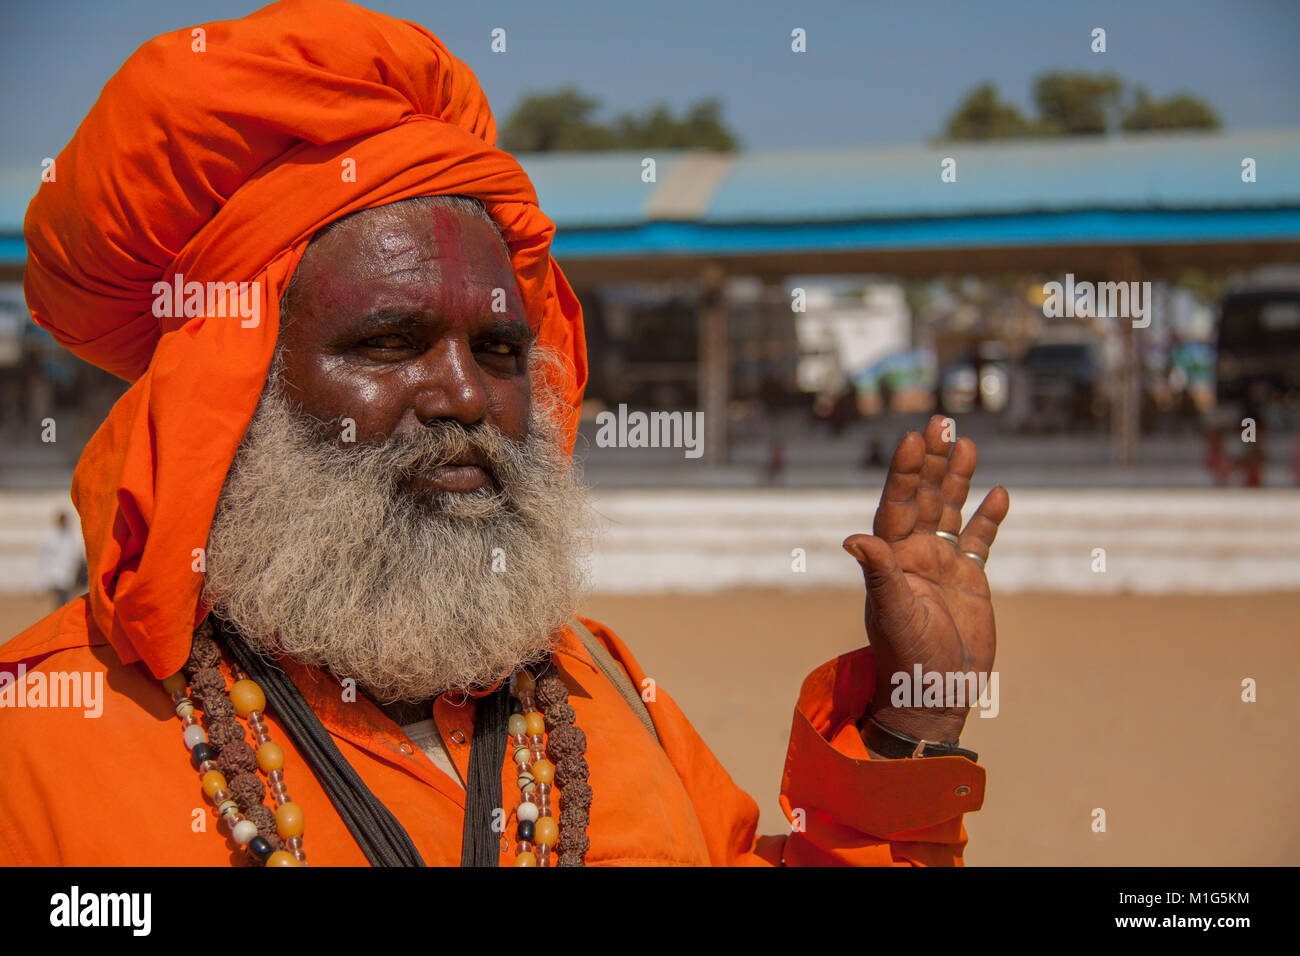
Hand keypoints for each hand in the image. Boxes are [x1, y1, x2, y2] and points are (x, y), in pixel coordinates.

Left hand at [843, 415, 1008, 744]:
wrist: (935, 691)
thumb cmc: (905, 657)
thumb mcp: (892, 614)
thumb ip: (879, 574)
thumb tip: (853, 539)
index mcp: (891, 557)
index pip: (897, 504)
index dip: (904, 472)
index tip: (912, 438)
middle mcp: (914, 553)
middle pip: (924, 496)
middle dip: (932, 460)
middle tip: (942, 421)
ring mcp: (942, 564)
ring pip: (950, 510)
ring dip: (958, 478)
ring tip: (967, 442)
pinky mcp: (969, 579)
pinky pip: (979, 539)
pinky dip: (988, 518)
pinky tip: (999, 492)